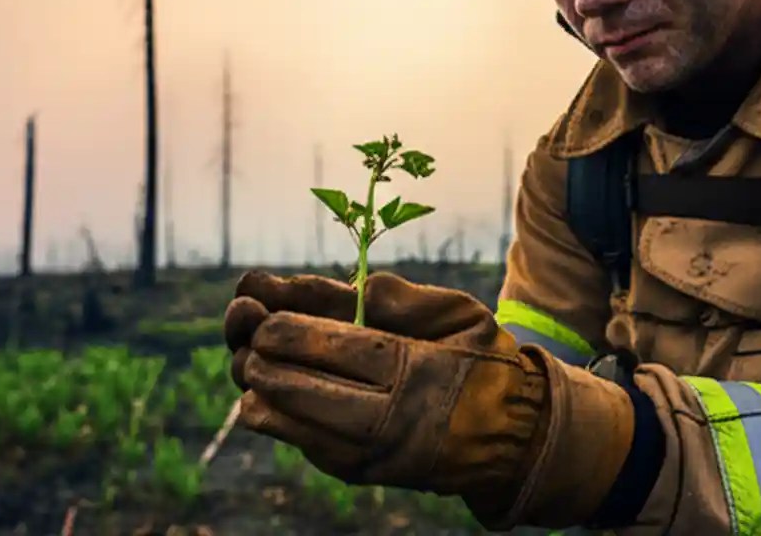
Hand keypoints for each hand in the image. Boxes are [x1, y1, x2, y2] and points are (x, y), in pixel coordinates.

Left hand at [223, 270, 555, 522]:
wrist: (515, 439)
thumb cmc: (485, 364)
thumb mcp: (462, 315)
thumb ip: (408, 299)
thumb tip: (357, 287)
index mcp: (415, 371)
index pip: (337, 348)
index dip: (290, 329)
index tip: (260, 309)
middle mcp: (390, 420)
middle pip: (305, 389)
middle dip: (264, 358)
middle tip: (246, 332)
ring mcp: (373, 454)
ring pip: (296, 425)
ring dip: (261, 392)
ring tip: (247, 362)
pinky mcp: (362, 473)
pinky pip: (307, 448)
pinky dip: (278, 421)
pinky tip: (260, 398)